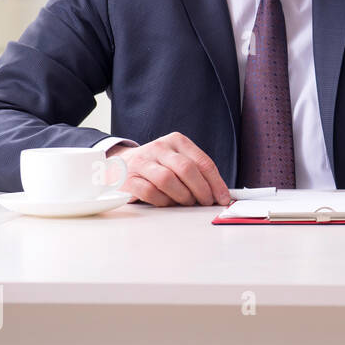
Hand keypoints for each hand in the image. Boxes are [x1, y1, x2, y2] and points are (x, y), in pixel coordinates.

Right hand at [108, 132, 231, 206]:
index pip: (202, 162)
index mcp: (177, 141)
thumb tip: (219, 194)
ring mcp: (142, 161)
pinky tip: (167, 203)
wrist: (121, 164)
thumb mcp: (178, 160)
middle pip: (186, 169)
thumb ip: (197, 172)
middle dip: (201, 190)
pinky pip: (150, 191)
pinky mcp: (128, 177)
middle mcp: (159, 147)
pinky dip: (163, 201)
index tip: (222, 197)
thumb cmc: (157, 166)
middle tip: (205, 202)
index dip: (216, 182)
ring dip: (182, 196)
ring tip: (186, 202)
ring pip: (168, 179)